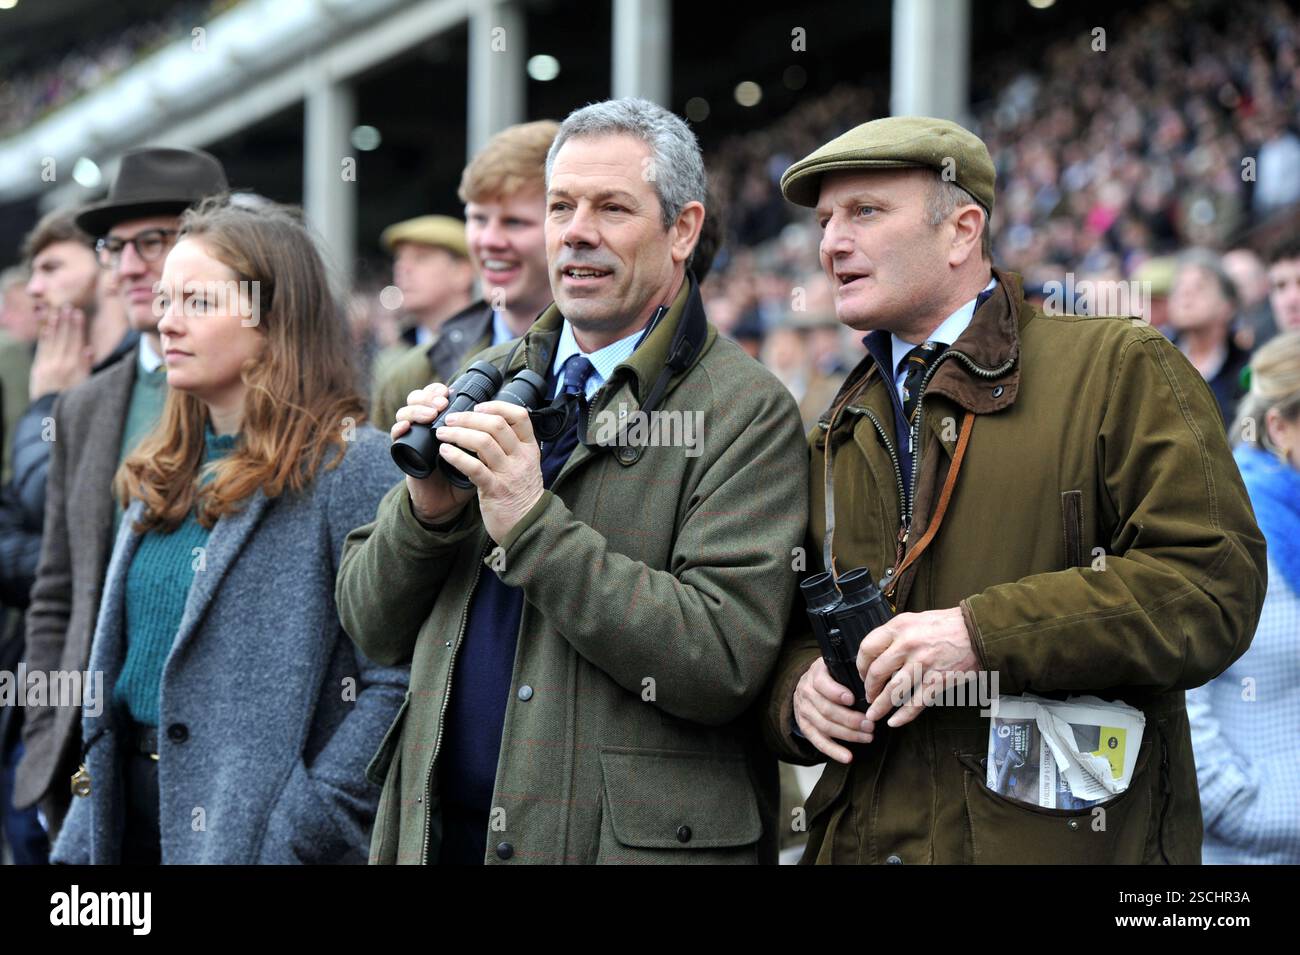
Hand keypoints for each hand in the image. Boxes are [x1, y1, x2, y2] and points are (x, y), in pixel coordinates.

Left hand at [29, 306, 91, 399]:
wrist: (53, 412)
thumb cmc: (73, 398)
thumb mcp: (86, 383)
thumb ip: (87, 366)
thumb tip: (89, 350)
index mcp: (77, 366)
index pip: (77, 341)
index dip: (78, 327)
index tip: (78, 314)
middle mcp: (63, 363)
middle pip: (65, 337)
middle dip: (67, 321)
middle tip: (68, 307)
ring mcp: (49, 364)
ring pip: (53, 340)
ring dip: (55, 325)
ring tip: (57, 312)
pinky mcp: (38, 368)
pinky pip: (42, 348)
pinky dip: (44, 337)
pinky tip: (46, 327)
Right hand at [391, 383, 473, 525]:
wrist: (447, 504)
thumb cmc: (465, 476)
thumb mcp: (478, 454)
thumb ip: (486, 438)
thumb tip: (501, 419)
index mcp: (444, 422)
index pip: (434, 395)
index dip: (438, 390)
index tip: (451, 392)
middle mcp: (426, 426)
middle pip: (418, 398)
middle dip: (429, 396)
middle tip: (441, 403)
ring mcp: (414, 438)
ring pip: (405, 412)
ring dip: (417, 409)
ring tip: (431, 415)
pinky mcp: (404, 454)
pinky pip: (397, 437)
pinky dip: (399, 429)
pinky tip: (407, 427)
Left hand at [435, 400, 543, 543]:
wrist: (528, 528)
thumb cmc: (521, 496)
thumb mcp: (525, 467)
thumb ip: (511, 448)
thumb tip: (485, 427)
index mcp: (530, 449)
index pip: (520, 416)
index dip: (497, 406)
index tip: (478, 407)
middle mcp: (521, 458)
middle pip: (496, 424)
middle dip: (468, 418)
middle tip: (450, 419)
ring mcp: (509, 474)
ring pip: (483, 442)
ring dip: (457, 433)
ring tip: (442, 433)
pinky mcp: (495, 490)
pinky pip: (473, 467)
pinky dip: (456, 456)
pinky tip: (444, 451)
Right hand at [793, 658, 875, 764]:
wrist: (806, 686)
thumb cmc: (830, 676)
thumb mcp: (836, 666)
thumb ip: (849, 670)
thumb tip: (873, 680)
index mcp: (815, 674)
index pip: (822, 684)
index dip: (836, 693)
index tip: (852, 699)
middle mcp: (806, 692)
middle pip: (826, 709)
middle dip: (850, 719)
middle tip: (870, 725)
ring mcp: (804, 711)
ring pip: (824, 726)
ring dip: (847, 735)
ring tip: (867, 738)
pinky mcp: (805, 727)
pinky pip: (818, 741)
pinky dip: (833, 751)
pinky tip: (847, 757)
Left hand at [857, 607, 979, 728]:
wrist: (978, 632)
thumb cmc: (947, 625)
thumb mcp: (915, 619)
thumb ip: (896, 633)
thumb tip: (878, 653)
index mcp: (899, 627)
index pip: (867, 648)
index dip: (860, 665)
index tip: (862, 674)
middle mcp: (907, 644)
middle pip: (876, 672)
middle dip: (869, 689)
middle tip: (868, 696)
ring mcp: (922, 664)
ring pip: (893, 692)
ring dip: (880, 706)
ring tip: (873, 715)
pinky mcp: (937, 681)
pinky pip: (915, 704)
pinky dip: (903, 716)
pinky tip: (894, 722)